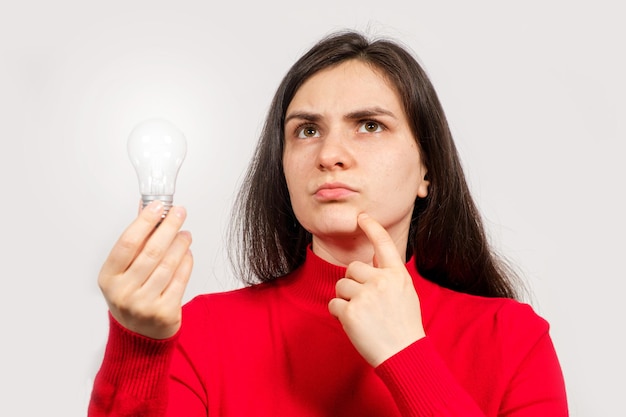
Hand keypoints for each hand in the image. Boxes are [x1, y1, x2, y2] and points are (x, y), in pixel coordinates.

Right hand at [97, 200, 192, 338]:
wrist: (138, 336)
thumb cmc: (132, 296)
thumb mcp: (124, 271)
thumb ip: (136, 241)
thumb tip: (146, 208)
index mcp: (109, 278)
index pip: (127, 243)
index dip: (144, 221)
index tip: (158, 206)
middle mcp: (123, 292)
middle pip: (152, 251)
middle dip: (169, 227)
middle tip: (180, 212)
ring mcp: (144, 304)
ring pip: (168, 264)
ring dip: (180, 244)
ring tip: (185, 233)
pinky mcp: (165, 313)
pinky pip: (180, 280)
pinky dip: (186, 262)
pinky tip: (187, 252)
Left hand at [328, 213, 424, 366]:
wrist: (404, 354)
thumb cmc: (404, 326)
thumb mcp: (405, 293)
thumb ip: (389, 275)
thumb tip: (374, 258)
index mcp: (397, 275)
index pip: (383, 244)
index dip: (371, 227)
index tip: (361, 216)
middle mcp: (382, 281)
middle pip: (352, 268)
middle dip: (352, 283)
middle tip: (364, 303)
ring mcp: (366, 296)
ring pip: (341, 285)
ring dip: (345, 299)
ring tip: (361, 316)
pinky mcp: (351, 312)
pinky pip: (333, 304)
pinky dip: (338, 314)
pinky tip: (353, 324)